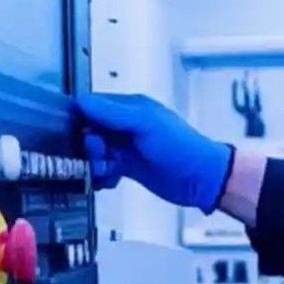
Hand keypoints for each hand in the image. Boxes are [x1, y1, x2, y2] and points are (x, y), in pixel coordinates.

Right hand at [76, 93, 231, 213]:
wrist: (201, 180)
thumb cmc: (181, 147)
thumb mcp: (145, 123)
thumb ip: (114, 112)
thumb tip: (83, 102)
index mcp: (129, 107)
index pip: (93, 106)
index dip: (82, 119)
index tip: (84, 134)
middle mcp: (124, 125)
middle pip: (88, 131)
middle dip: (88, 145)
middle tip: (100, 154)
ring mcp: (125, 146)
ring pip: (93, 152)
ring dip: (93, 163)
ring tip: (107, 170)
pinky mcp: (125, 167)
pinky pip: (102, 169)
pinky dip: (101, 176)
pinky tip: (111, 179)